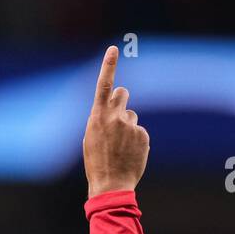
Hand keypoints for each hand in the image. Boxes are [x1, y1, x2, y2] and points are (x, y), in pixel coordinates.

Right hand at [82, 46, 148, 196]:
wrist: (111, 184)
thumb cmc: (97, 162)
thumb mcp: (91, 137)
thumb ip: (102, 119)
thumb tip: (116, 109)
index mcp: (96, 117)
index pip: (103, 85)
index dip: (108, 65)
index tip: (113, 49)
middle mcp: (114, 117)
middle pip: (123, 93)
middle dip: (122, 100)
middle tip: (118, 116)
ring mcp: (130, 126)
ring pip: (132, 116)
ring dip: (128, 127)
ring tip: (121, 147)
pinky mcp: (143, 135)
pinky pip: (140, 132)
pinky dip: (136, 141)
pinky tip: (130, 154)